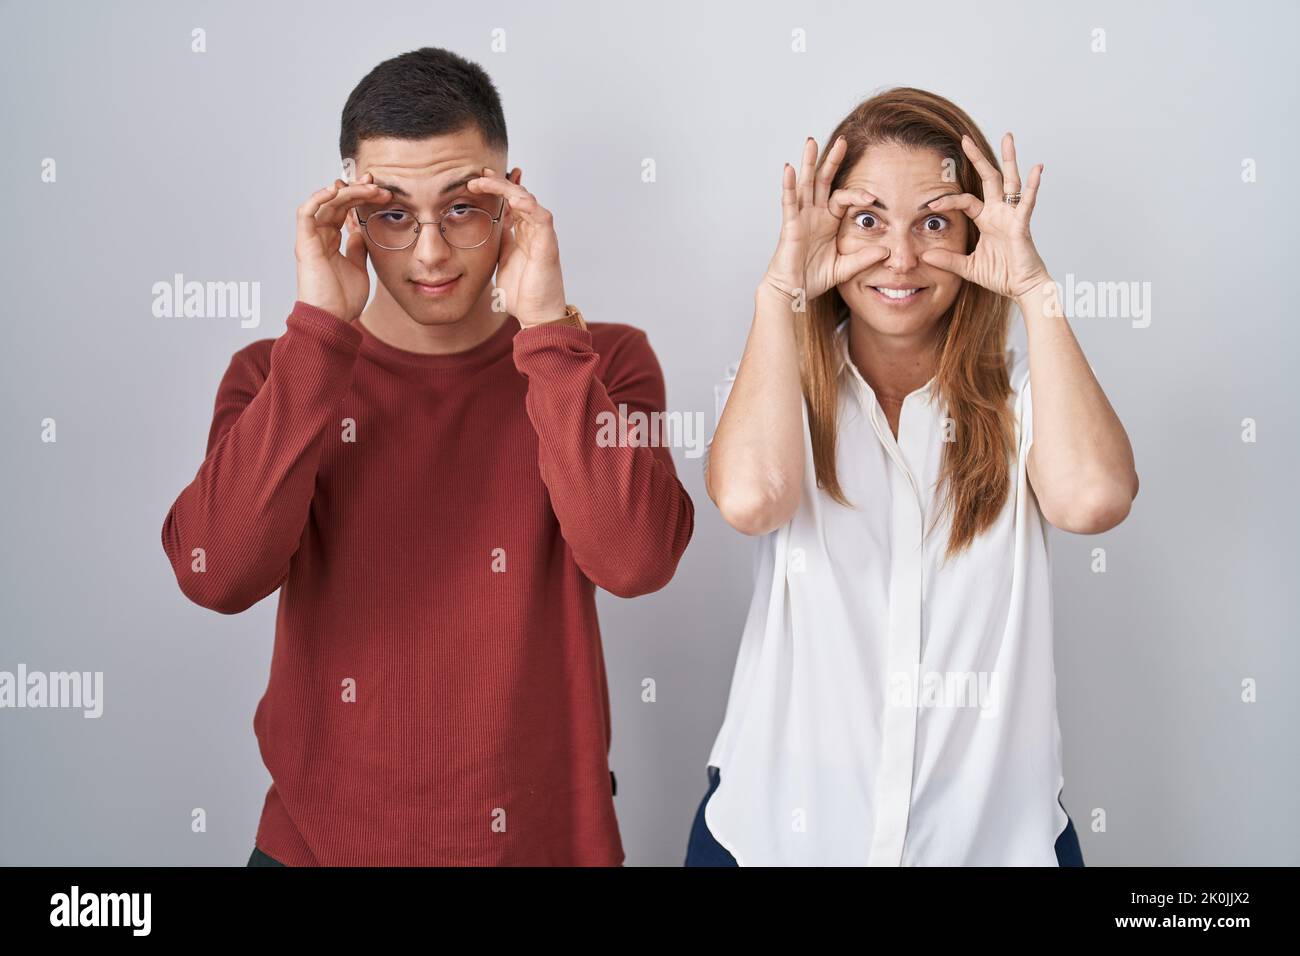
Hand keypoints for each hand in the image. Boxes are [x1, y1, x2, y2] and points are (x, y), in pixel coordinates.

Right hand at [294, 171, 391, 321]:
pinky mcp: (304, 243)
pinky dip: (318, 198)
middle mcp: (319, 236)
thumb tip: (361, 231)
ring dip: (347, 191)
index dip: (361, 197)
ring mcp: (311, 238)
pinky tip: (335, 189)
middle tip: (379, 187)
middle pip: (336, 202)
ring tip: (369, 188)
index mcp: (331, 241)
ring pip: (325, 203)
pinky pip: (305, 213)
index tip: (382, 192)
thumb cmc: (343, 300)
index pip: (344, 210)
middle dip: (358, 190)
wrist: (333, 319)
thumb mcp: (359, 267)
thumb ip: (357, 248)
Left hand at [465, 167, 567, 327]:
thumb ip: (499, 242)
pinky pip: (541, 217)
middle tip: (476, 175)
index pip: (510, 202)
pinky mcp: (548, 244)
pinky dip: (528, 204)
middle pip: (518, 195)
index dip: (495, 188)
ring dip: (506, 188)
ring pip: (527, 199)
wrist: (536, 315)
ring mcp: (542, 235)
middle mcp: (533, 230)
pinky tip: (512, 197)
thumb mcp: (501, 261)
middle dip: (498, 182)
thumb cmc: (522, 293)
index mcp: (523, 233)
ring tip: (485, 181)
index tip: (475, 180)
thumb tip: (486, 228)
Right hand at [763, 135, 889, 304]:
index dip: (859, 194)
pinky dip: (788, 185)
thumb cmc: (814, 278)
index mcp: (828, 221)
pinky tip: (789, 169)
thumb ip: (864, 258)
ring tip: (811, 142)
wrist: (793, 292)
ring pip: (805, 184)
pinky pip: (789, 202)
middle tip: (842, 140)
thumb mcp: (846, 267)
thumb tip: (887, 251)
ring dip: (808, 163)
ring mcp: (800, 217)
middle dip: (832, 160)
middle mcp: (814, 214)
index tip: (874, 196)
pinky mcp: (790, 225)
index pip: (844, 197)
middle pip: (823, 181)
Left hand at [920, 132, 1050, 300]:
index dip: (948, 201)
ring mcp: (1012, 215)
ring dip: (1009, 159)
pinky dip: (1033, 186)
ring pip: (1010, 181)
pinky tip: (1037, 168)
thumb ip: (948, 260)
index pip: (965, 201)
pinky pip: (1027, 202)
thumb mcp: (968, 268)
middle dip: (977, 158)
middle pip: (989, 179)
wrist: (1022, 288)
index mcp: (986, 220)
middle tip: (966, 139)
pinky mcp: (1022, 224)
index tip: (930, 204)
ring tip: (1008, 137)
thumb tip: (925, 255)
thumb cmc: (1001, 275)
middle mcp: (999, 212)